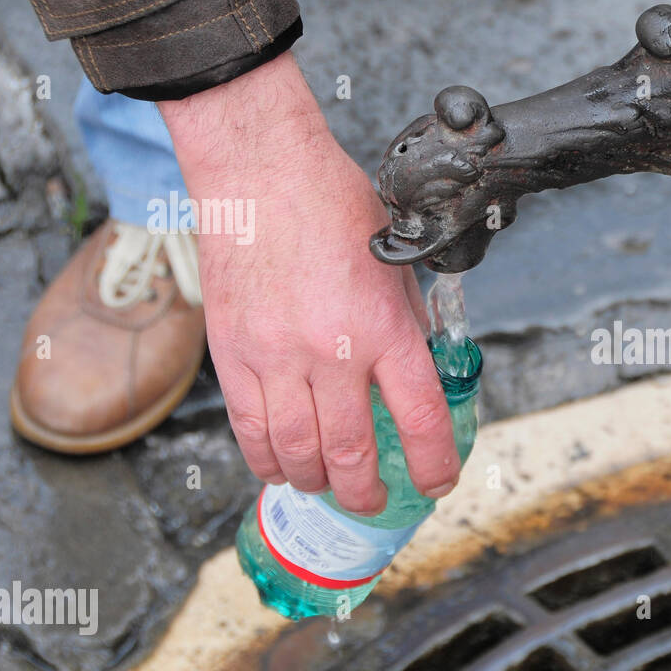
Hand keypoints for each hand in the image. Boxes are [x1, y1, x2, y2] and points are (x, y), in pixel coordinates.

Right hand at [159, 53, 459, 515]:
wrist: (260, 170)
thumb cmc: (332, 204)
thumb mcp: (396, 263)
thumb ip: (408, 322)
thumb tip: (418, 371)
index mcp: (384, 327)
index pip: (420, 417)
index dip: (433, 463)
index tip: (437, 482)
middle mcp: (332, 351)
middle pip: (352, 453)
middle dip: (368, 492)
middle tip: (376, 500)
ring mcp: (277, 357)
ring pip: (297, 452)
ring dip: (317, 482)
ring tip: (329, 486)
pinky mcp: (233, 354)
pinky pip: (249, 428)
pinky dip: (268, 459)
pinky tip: (281, 466)